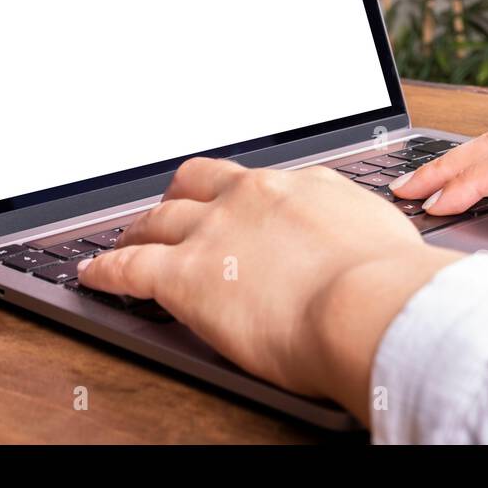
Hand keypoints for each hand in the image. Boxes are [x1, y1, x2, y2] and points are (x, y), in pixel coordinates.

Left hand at [78, 158, 460, 420]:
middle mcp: (253, 196)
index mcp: (303, 186)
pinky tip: (94, 275)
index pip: (257, 184)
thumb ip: (358, 235)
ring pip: (159, 218)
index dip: (236, 197)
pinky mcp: (183, 272)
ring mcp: (214, 230)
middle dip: (179, 196)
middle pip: (198, 183)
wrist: (372, 305)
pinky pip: (129, 264)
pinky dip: (105, 268)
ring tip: (126, 240)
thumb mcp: (384, 240)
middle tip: (168, 212)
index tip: (233, 207)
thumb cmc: (393, 286)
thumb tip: (364, 247)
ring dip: (138, 228)